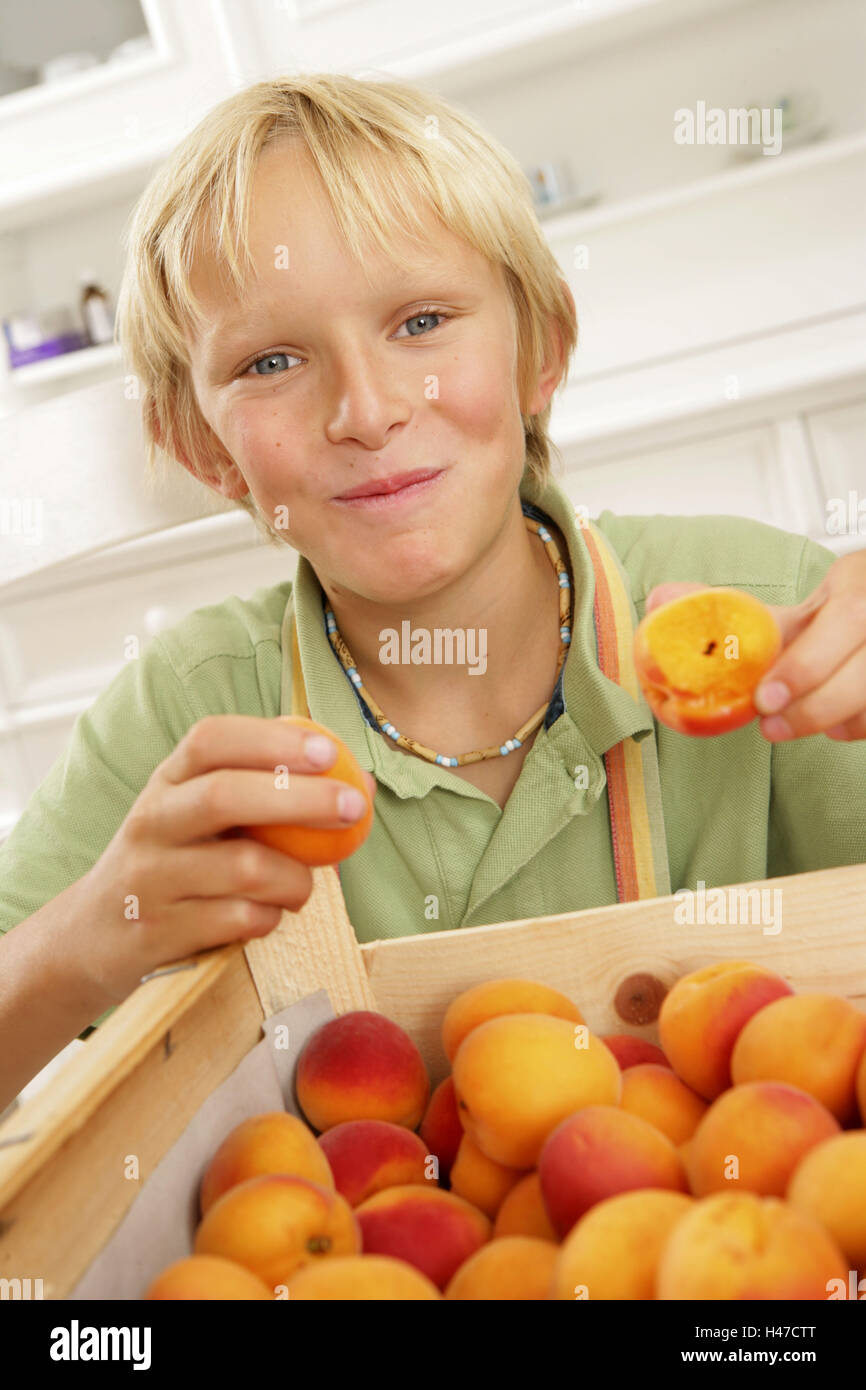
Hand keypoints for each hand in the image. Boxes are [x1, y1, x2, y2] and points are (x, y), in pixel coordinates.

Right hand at [76, 716, 375, 1000]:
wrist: (95, 935)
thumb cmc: (179, 862)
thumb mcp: (201, 816)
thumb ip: (268, 793)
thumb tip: (359, 781)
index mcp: (168, 780)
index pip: (210, 740)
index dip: (272, 740)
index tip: (327, 751)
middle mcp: (152, 821)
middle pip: (224, 796)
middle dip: (300, 798)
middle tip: (353, 806)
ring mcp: (151, 878)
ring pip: (244, 868)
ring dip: (296, 879)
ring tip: (303, 886)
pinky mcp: (159, 931)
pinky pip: (240, 921)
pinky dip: (271, 918)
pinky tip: (268, 916)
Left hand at [645, 551, 865, 742]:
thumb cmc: (818, 619)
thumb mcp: (779, 609)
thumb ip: (724, 607)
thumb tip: (660, 598)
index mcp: (859, 580)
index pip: (848, 616)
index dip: (807, 663)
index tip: (763, 698)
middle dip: (816, 703)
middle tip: (769, 727)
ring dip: (834, 719)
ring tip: (785, 728)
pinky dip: (856, 726)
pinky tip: (829, 726)